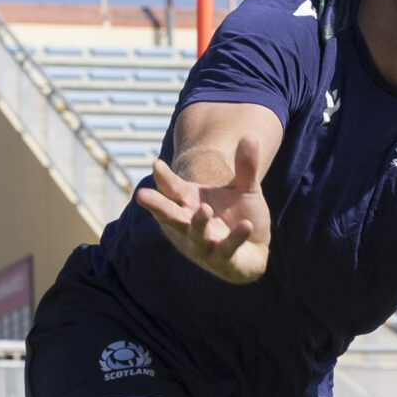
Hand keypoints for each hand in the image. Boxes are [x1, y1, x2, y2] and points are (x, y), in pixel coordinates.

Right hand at [135, 133, 272, 282]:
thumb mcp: (245, 189)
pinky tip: (246, 226)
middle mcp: (190, 225)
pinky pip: (228, 249)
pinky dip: (236, 238)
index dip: (164, 178)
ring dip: (198, 223)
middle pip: (170, 215)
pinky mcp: (224, 261)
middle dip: (157, 206)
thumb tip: (251, 136)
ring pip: (196, 235)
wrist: (255, 250)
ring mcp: (205, 245)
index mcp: (189, 204)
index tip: (157, 164)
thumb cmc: (240, 217)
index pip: (172, 190)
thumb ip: (245, 166)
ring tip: (204, 209)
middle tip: (141, 195)